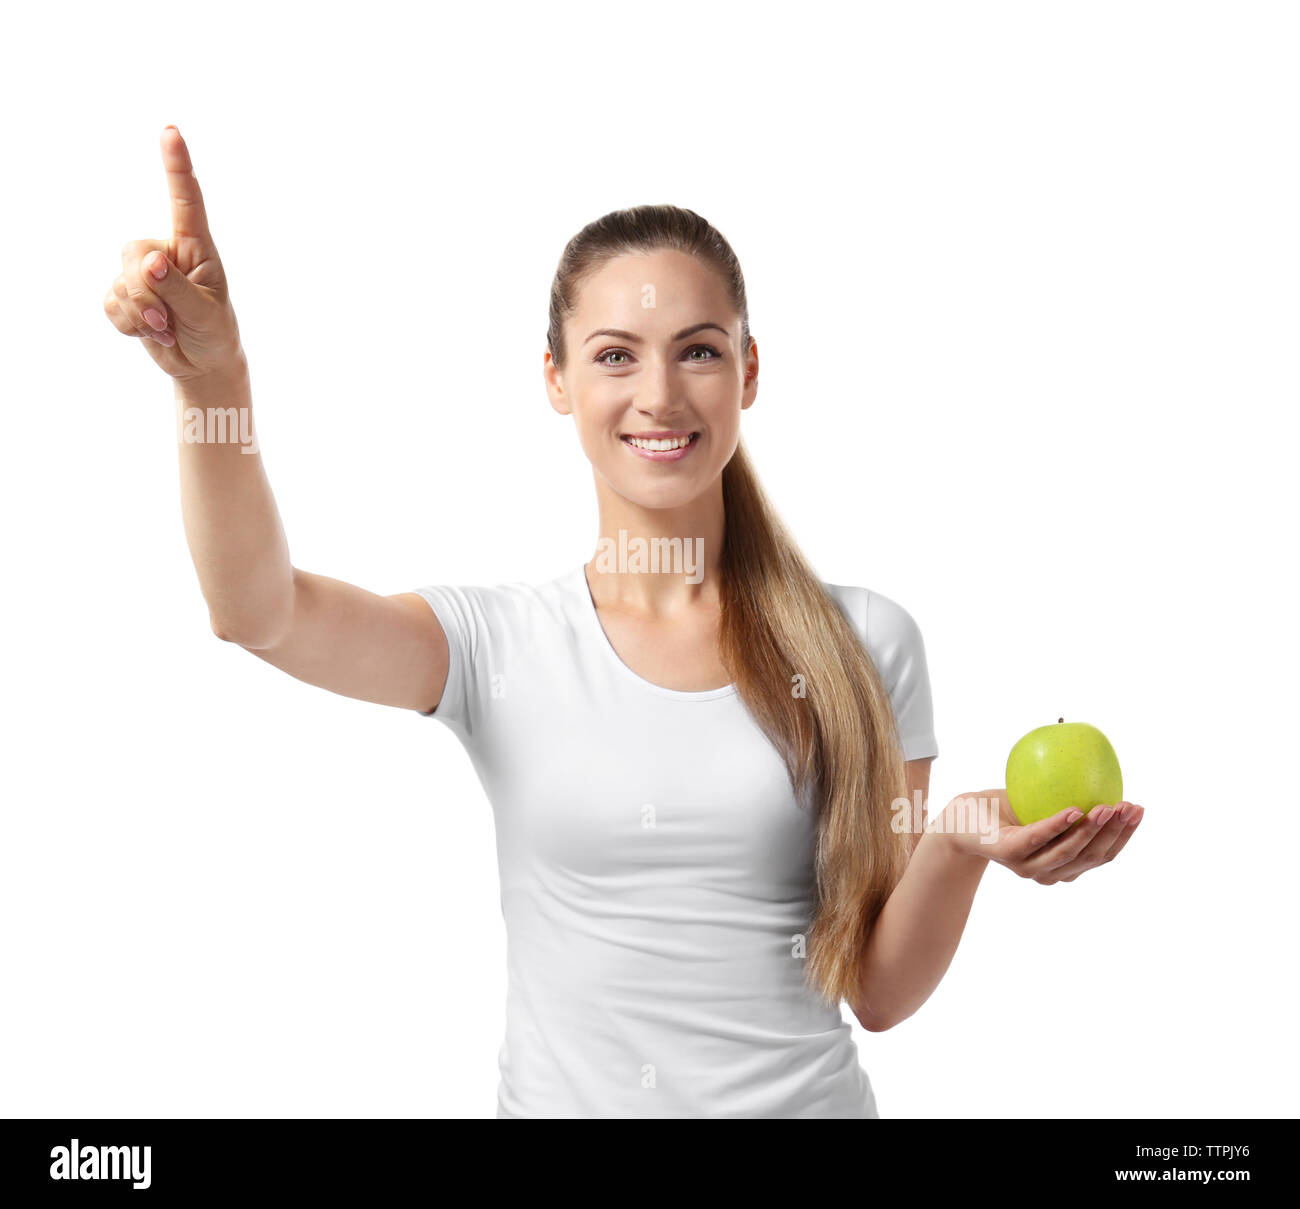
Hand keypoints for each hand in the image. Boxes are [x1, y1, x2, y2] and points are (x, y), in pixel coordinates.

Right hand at [103, 126, 243, 380]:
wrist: (202, 365)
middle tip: (167, 319)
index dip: (176, 166)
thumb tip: (149, 261)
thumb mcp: (203, 313)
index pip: (185, 201)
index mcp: (196, 249)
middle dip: (146, 292)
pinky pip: (111, 302)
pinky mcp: (127, 294)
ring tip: (167, 329)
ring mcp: (145, 273)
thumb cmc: (213, 333)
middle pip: (135, 253)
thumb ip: (175, 287)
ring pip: (122, 280)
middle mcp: (168, 253)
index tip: (171, 131)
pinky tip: (152, 333)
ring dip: (141, 313)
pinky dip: (129, 323)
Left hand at [930, 788, 1143, 883]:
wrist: (961, 819)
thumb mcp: (1042, 802)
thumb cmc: (1005, 810)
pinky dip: (1058, 825)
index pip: (1103, 855)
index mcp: (1064, 864)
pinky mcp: (1009, 853)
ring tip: (1108, 806)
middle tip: (1130, 807)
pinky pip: (1038, 838)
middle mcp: (1050, 872)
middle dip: (1116, 832)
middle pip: (1092, 857)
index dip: (1125, 835)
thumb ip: (1069, 794)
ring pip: (1069, 852)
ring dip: (1093, 829)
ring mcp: (1029, 866)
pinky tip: (1075, 810)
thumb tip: (1096, 758)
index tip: (1139, 810)